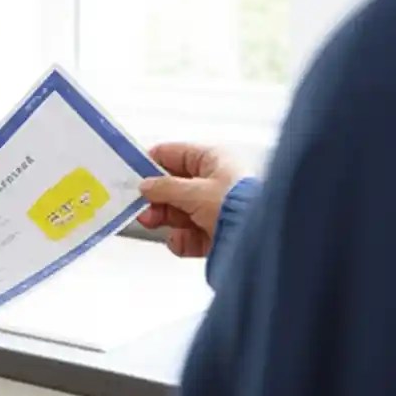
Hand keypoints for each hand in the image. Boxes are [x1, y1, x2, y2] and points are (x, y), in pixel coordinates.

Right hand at [137, 143, 244, 257]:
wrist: (263, 241)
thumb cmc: (238, 206)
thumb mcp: (194, 192)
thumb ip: (164, 188)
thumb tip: (145, 185)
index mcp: (213, 160)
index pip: (174, 154)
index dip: (151, 164)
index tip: (132, 175)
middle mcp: (214, 182)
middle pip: (172, 186)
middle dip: (156, 199)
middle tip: (142, 207)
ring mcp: (215, 209)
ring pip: (178, 212)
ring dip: (165, 219)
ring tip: (154, 223)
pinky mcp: (216, 233)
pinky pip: (189, 235)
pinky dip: (182, 240)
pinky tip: (182, 241)